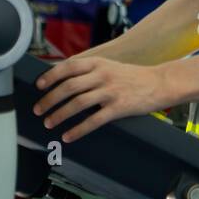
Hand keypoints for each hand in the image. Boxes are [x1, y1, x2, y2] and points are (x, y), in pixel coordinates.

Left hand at [32, 56, 171, 142]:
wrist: (160, 83)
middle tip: (38, 109)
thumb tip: (64, 80)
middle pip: (69, 87)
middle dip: (49, 100)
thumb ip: (90, 71)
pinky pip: (93, 120)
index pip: (68, 67)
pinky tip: (69, 135)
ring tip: (49, 123)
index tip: (39, 86)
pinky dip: (78, 129)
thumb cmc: (133, 76)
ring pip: (78, 103)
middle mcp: (102, 75)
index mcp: (98, 63)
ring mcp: (110, 92)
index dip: (50, 76)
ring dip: (60, 114)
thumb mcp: (110, 66)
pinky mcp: (118, 108)